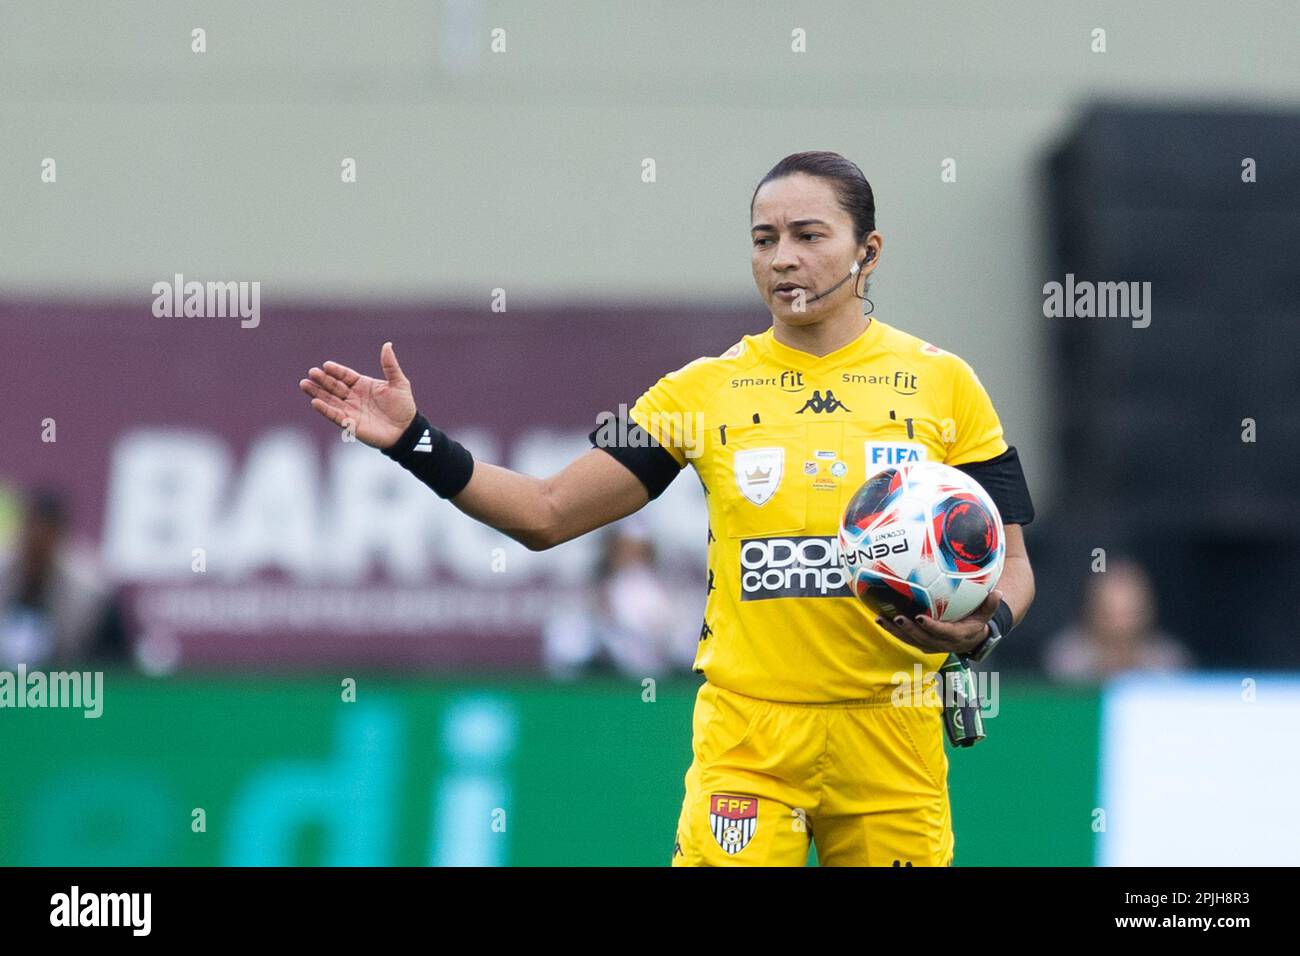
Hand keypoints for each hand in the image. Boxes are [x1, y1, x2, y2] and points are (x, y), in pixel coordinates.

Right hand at [298, 341, 416, 449]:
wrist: (406, 430)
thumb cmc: (404, 407)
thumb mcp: (399, 383)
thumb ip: (390, 366)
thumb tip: (387, 345)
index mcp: (363, 385)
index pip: (345, 376)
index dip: (336, 371)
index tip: (326, 365)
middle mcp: (353, 397)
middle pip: (334, 386)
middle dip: (322, 380)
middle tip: (311, 372)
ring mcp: (350, 410)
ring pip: (330, 399)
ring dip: (317, 392)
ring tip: (304, 384)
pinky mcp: (350, 424)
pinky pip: (334, 415)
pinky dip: (325, 409)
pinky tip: (315, 402)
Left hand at [874, 589, 1001, 656]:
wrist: (971, 639)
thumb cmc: (977, 622)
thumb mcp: (985, 614)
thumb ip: (990, 605)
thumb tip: (998, 592)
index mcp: (957, 636)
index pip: (943, 633)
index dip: (931, 627)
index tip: (921, 617)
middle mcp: (942, 644)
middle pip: (922, 639)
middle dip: (909, 630)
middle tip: (898, 617)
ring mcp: (929, 645)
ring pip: (910, 640)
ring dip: (895, 631)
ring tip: (882, 618)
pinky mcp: (920, 642)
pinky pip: (905, 637)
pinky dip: (892, 629)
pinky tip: (880, 618)